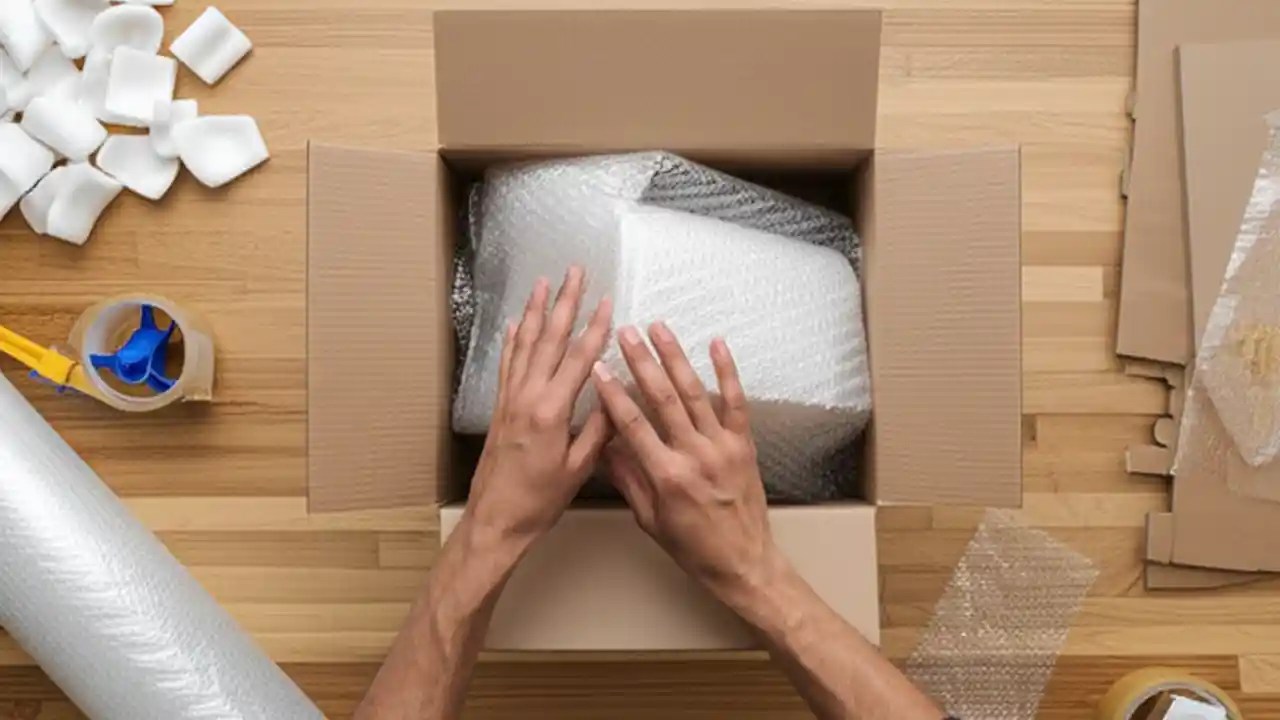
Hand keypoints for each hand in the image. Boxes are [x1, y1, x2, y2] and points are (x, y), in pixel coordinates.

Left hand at [466, 266, 612, 552]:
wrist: (496, 518)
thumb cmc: (540, 500)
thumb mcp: (580, 468)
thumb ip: (600, 429)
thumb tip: (619, 394)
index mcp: (552, 411)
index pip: (578, 358)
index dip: (595, 327)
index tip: (607, 300)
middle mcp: (527, 397)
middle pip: (548, 338)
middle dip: (564, 302)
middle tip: (574, 272)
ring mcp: (510, 399)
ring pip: (525, 344)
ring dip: (536, 311)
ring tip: (543, 283)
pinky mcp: (500, 407)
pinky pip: (507, 364)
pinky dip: (513, 339)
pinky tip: (517, 323)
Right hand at [591, 322, 787, 609]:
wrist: (743, 562)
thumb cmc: (693, 548)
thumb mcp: (649, 519)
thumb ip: (628, 478)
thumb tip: (605, 445)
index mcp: (667, 477)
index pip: (633, 425)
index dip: (613, 394)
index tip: (598, 368)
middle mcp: (695, 456)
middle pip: (662, 399)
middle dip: (641, 362)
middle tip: (626, 334)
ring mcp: (722, 447)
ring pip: (695, 393)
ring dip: (675, 357)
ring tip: (659, 329)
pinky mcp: (744, 444)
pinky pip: (736, 401)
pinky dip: (727, 371)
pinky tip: (716, 344)